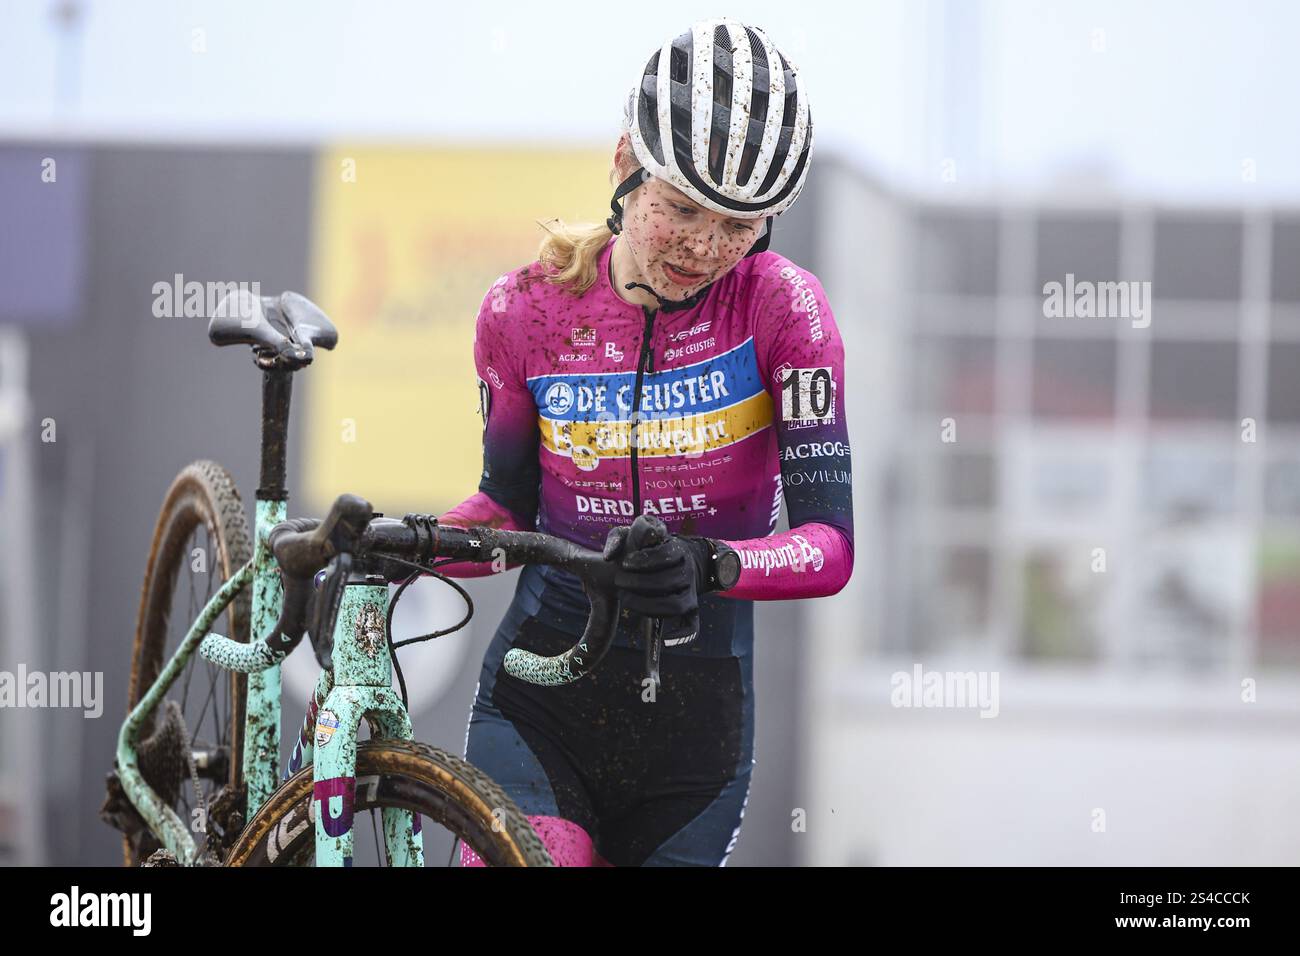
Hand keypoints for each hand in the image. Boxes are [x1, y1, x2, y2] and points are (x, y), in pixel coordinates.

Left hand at [602, 516, 724, 645]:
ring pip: (674, 605)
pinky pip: (693, 625)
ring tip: (625, 599)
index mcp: (678, 550)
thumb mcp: (636, 533)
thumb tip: (609, 556)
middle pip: (666, 582)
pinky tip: (666, 640)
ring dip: (647, 606)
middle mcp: (688, 572)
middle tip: (619, 582)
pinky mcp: (691, 608)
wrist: (685, 557)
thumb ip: (619, 537)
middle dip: (638, 584)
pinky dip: (682, 635)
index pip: (665, 556)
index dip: (643, 560)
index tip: (625, 563)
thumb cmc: (652, 547)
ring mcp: (691, 592)